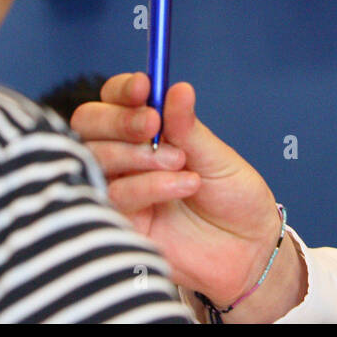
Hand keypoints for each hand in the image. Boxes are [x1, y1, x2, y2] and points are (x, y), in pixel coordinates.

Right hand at [71, 73, 304, 319]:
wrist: (248, 249)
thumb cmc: (234, 197)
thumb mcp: (216, 156)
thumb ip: (188, 127)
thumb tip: (176, 88)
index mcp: (147, 131)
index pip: (114, 99)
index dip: (122, 90)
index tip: (144, 87)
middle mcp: (125, 156)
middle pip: (88, 123)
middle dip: (118, 120)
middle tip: (152, 124)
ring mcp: (119, 188)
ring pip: (96, 157)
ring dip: (138, 155)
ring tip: (181, 162)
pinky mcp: (119, 222)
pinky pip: (113, 196)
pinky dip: (147, 186)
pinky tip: (182, 186)